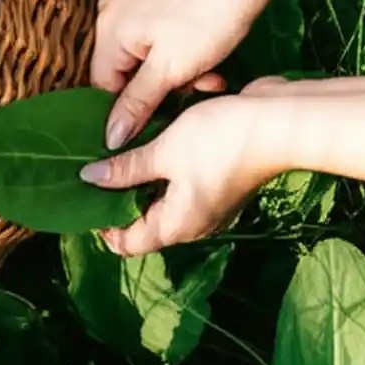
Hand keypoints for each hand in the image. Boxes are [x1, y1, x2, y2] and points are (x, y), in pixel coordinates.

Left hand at [78, 81, 292, 255]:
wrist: (279, 122)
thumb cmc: (222, 141)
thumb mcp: (165, 151)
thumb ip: (126, 168)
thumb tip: (89, 179)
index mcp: (177, 225)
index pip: (129, 243)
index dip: (104, 225)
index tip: (85, 196)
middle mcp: (194, 222)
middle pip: (146, 220)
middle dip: (120, 197)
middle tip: (96, 166)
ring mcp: (210, 203)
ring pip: (165, 198)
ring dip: (143, 178)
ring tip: (121, 149)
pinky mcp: (221, 181)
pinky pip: (184, 182)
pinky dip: (167, 168)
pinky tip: (155, 140)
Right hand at [92, 0, 279, 149]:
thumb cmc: (208, 15)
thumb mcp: (171, 69)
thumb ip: (137, 104)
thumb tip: (110, 138)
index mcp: (107, 31)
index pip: (104, 89)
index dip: (132, 111)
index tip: (164, 120)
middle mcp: (111, 11)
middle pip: (126, 72)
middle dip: (163, 90)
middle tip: (197, 90)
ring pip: (147, 56)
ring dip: (178, 74)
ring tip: (210, 75)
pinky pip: (159, 36)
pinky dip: (182, 53)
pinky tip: (210, 57)